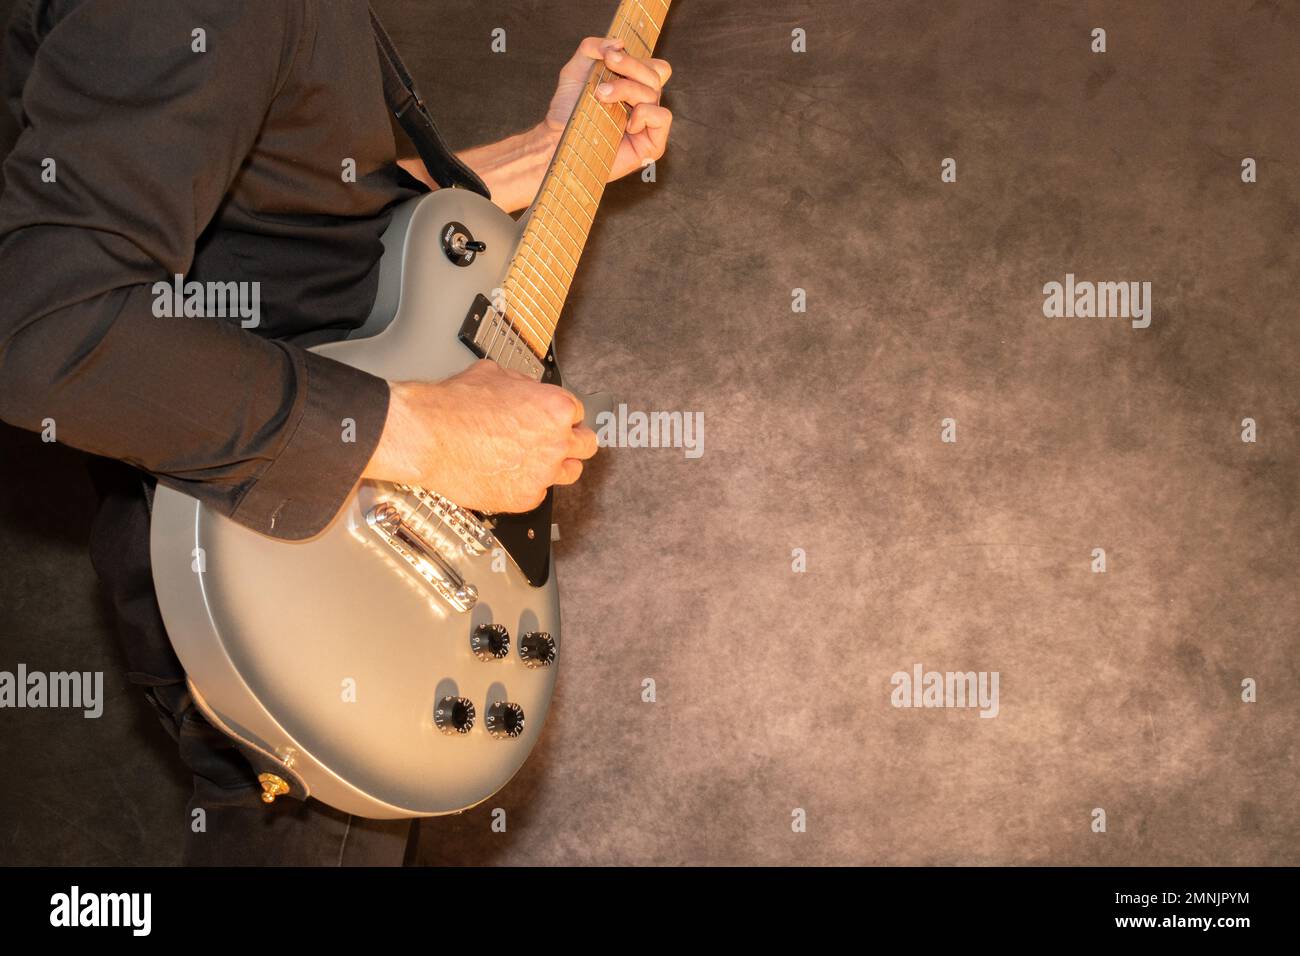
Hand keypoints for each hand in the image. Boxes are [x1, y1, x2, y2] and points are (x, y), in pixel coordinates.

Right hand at [364, 360, 597, 513]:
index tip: (556, 421)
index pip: (579, 413)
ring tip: (534, 460)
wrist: (427, 436)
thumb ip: (524, 387)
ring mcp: (542, 473)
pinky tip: (507, 474)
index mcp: (555, 408)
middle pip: (587, 445)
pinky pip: (538, 493)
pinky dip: (526, 485)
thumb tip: (529, 391)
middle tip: (555, 440)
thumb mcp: (496, 375)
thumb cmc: (454, 406)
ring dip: (558, 466)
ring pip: (570, 473)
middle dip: (572, 441)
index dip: (563, 415)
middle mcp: (555, 442)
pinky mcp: (525, 498)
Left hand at [544, 36, 672, 182]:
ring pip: (655, 92)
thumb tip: (619, 43)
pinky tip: (625, 124)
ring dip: (627, 89)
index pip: (653, 66)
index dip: (636, 58)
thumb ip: (592, 47)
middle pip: (656, 73)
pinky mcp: (652, 144)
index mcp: (632, 87)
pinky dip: (645, 113)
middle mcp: (643, 104)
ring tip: (601, 96)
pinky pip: (663, 117)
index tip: (609, 57)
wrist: (557, 140)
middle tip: (607, 65)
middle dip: (630, 65)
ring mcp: (648, 124)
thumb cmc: (568, 111)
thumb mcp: (575, 70)